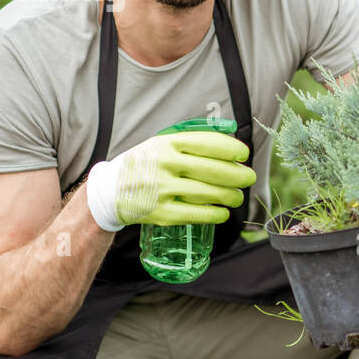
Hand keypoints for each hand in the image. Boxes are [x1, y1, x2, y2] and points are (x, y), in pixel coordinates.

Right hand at [86, 131, 256, 230]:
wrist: (110, 190)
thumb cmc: (145, 164)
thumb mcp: (161, 145)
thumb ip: (191, 144)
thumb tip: (231, 147)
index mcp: (166, 144)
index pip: (207, 143)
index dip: (230, 148)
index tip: (244, 154)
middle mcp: (164, 164)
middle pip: (213, 170)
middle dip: (238, 175)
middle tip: (249, 178)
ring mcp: (162, 189)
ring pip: (208, 193)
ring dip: (230, 196)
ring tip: (237, 197)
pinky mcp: (161, 213)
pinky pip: (197, 214)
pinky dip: (216, 214)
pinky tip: (223, 212)